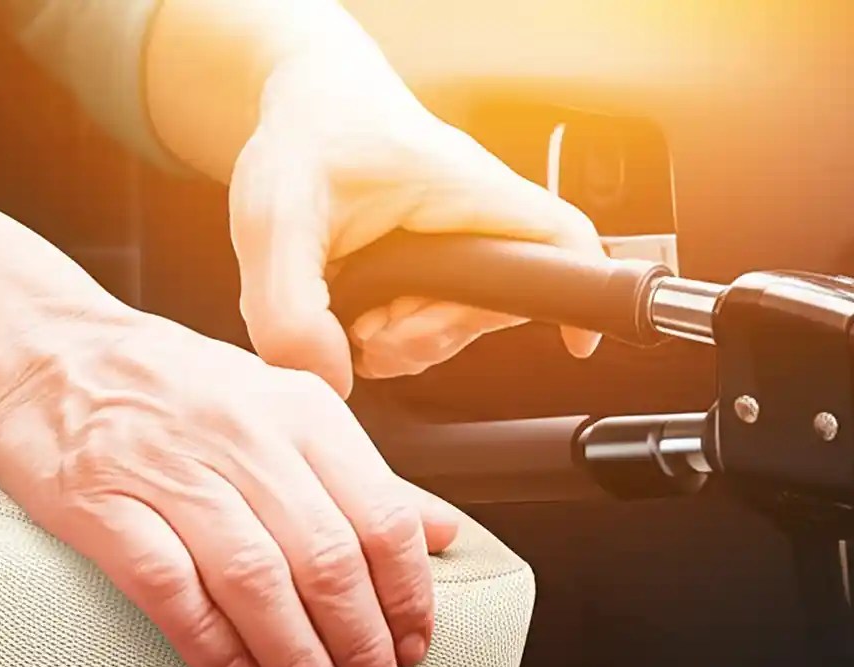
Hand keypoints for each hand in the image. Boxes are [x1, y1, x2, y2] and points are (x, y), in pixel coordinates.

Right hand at [0, 313, 458, 666]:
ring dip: (297, 657)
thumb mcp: (284, 409)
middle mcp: (243, 435)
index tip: (414, 645)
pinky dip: (209, 640)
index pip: (380, 515)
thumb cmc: (179, 388)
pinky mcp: (100, 502)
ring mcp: (169, 467)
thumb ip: (362, 474)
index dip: (406, 594)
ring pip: (255, 579)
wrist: (50, 354)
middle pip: (326, 558)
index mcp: (301, 411)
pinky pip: (167, 585)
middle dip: (360, 643)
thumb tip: (442, 531)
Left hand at [228, 11, 605, 396]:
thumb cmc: (303, 133)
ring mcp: (457, 237)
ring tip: (359, 327)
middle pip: (506, 298)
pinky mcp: (435, 257)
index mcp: (460, 187)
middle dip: (441, 334)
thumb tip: (330, 378)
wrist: (300, 102)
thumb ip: (289, 306)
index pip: (556, 236)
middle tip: (374, 336)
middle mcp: (473, 212)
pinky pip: (441, 311)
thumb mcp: (272, 217)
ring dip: (416, 339)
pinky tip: (359, 320)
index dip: (581, 288)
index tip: (576, 340)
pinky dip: (403, 332)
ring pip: (470, 314)